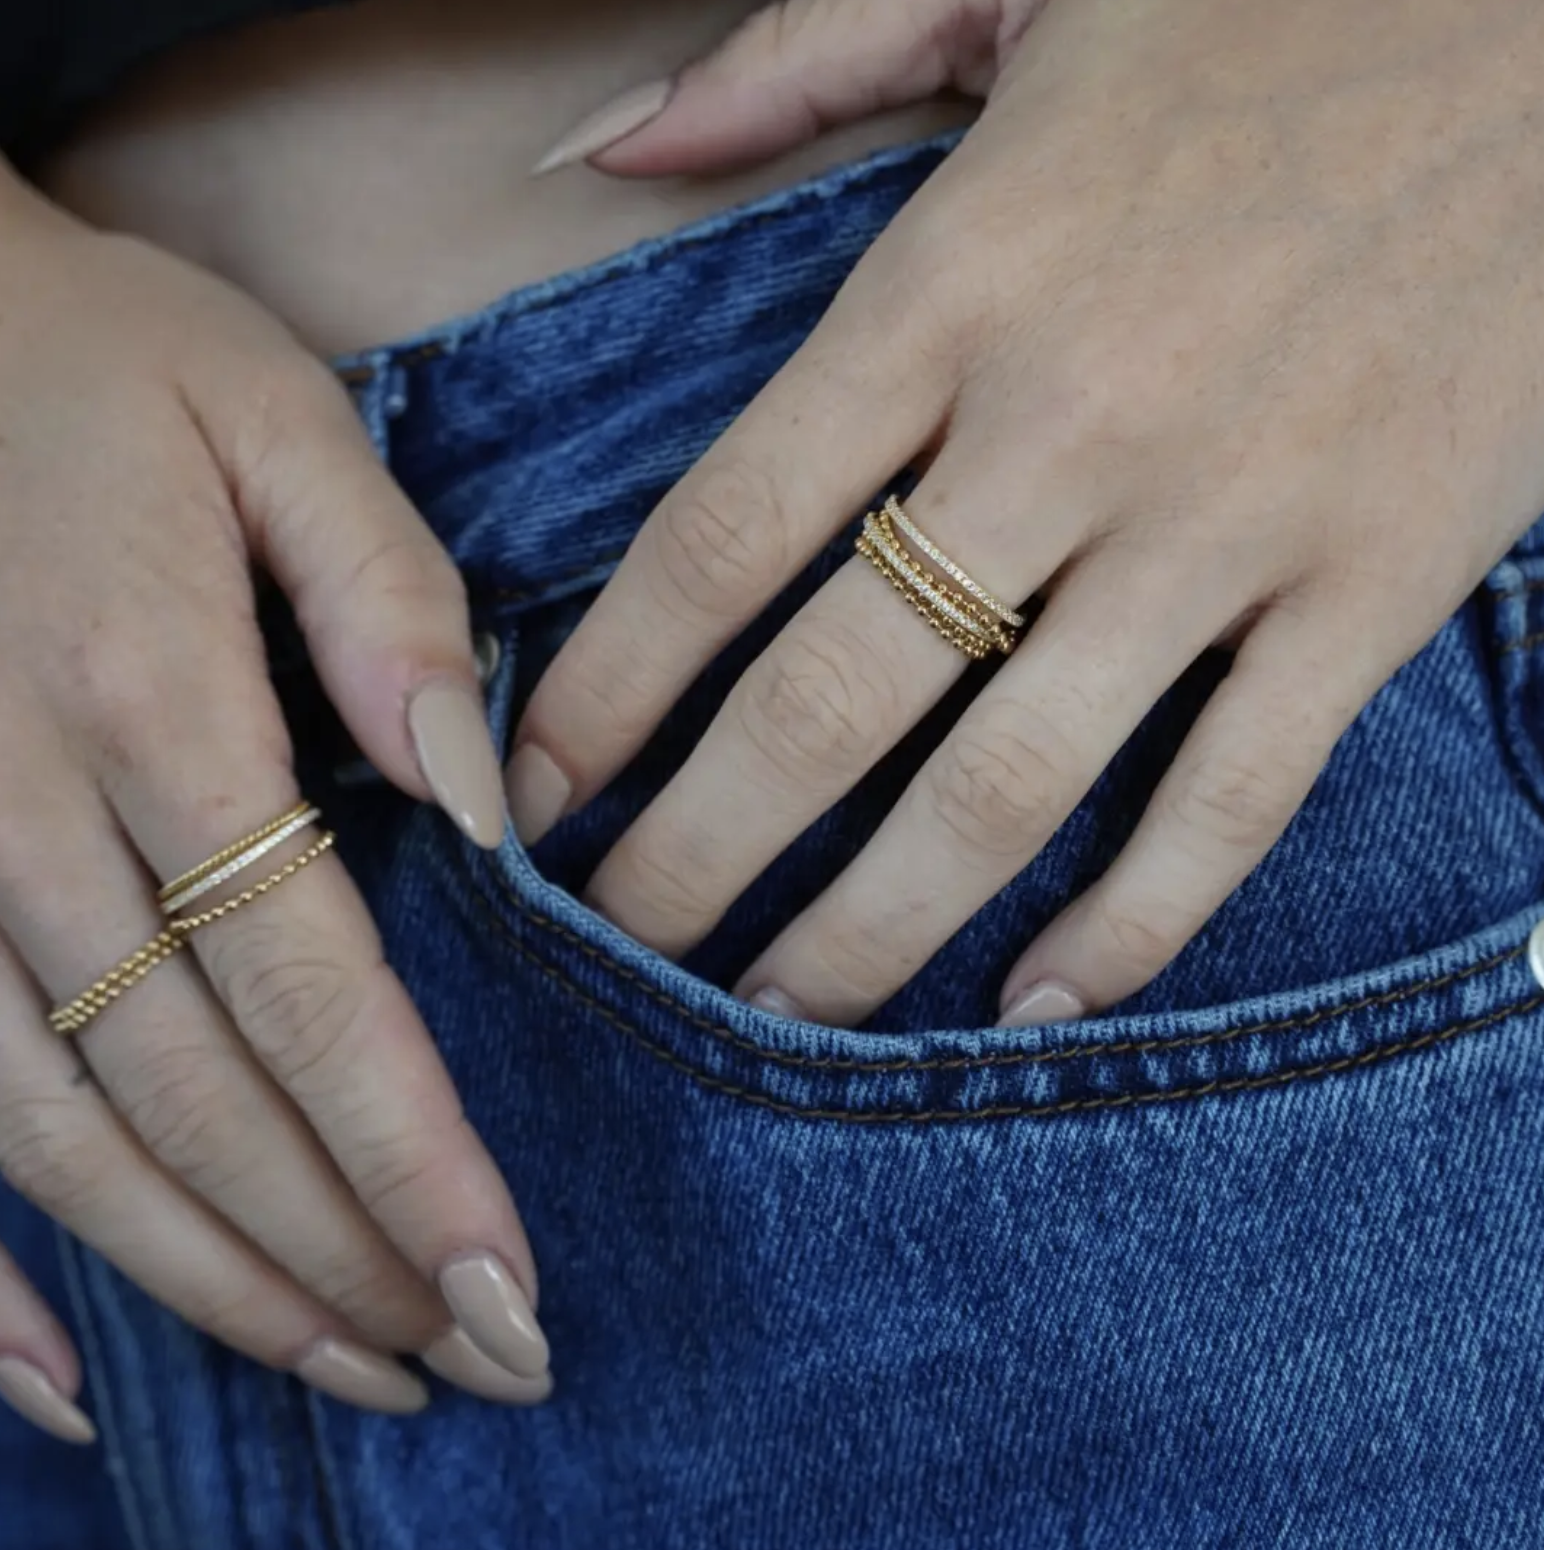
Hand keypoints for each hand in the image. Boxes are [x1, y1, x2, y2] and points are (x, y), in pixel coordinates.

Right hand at [0, 168, 547, 1442]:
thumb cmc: (100, 365)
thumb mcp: (275, 423)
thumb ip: (390, 603)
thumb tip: (486, 800)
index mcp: (149, 702)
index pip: (309, 989)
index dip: (411, 1153)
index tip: (510, 1281)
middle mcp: (16, 818)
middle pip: (202, 1098)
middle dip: (347, 1253)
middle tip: (479, 1363)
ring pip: (68, 1139)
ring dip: (215, 1283)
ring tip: (356, 1374)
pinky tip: (78, 1381)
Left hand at [512, 0, 1543, 1027]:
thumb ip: (782, 63)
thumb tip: (594, 148)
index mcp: (950, 284)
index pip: (720, 545)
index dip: (605, 697)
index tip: (534, 796)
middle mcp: (1067, 428)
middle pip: (826, 705)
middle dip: (699, 855)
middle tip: (621, 950)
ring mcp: (1227, 523)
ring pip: (1005, 789)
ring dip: (869, 929)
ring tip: (774, 1018)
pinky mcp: (1374, 583)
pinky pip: (1230, 801)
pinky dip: (1130, 926)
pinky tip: (1029, 1008)